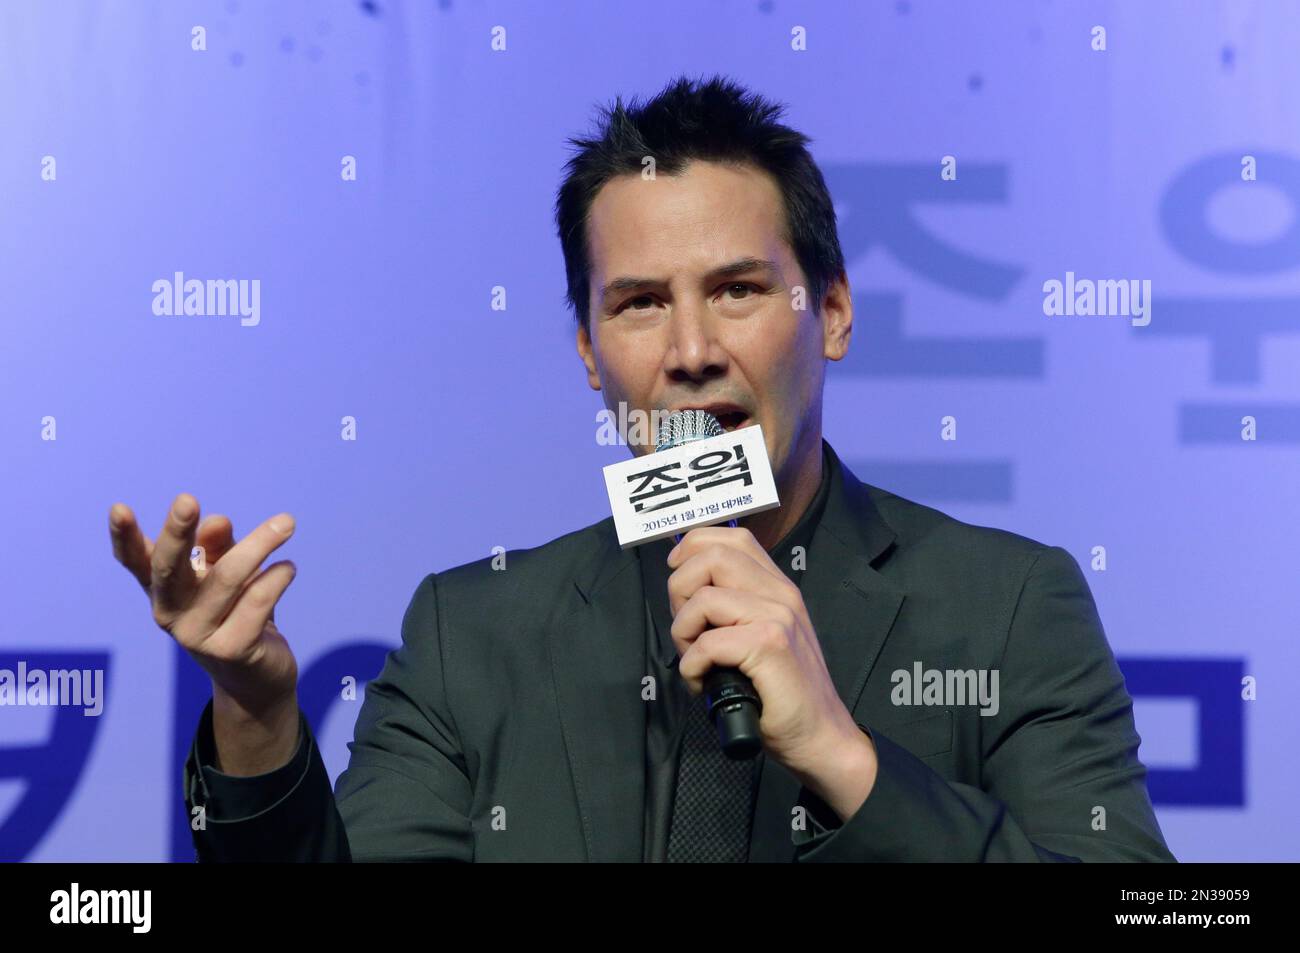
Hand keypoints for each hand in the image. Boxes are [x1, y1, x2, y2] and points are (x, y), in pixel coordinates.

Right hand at [109, 493, 300, 772]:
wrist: (257, 678)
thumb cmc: (236, 613)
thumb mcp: (224, 576)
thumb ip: (218, 548)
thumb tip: (216, 522)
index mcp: (164, 591)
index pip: (137, 562)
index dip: (125, 538)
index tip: (118, 508)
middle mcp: (171, 614)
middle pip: (169, 569)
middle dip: (176, 533)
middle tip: (187, 499)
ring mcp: (198, 636)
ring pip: (227, 578)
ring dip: (259, 545)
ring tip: (286, 524)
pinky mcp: (232, 650)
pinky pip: (257, 602)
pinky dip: (276, 578)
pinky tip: (288, 567)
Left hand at [667, 526, 876, 818]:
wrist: (821, 735)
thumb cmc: (781, 692)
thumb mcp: (759, 636)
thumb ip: (733, 607)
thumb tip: (683, 589)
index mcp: (777, 586)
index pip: (733, 538)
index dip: (694, 546)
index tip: (677, 573)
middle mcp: (780, 593)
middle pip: (711, 557)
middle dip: (679, 589)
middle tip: (687, 629)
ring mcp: (777, 616)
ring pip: (703, 598)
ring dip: (684, 632)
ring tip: (697, 660)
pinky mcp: (770, 645)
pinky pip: (707, 642)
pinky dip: (692, 667)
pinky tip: (704, 683)